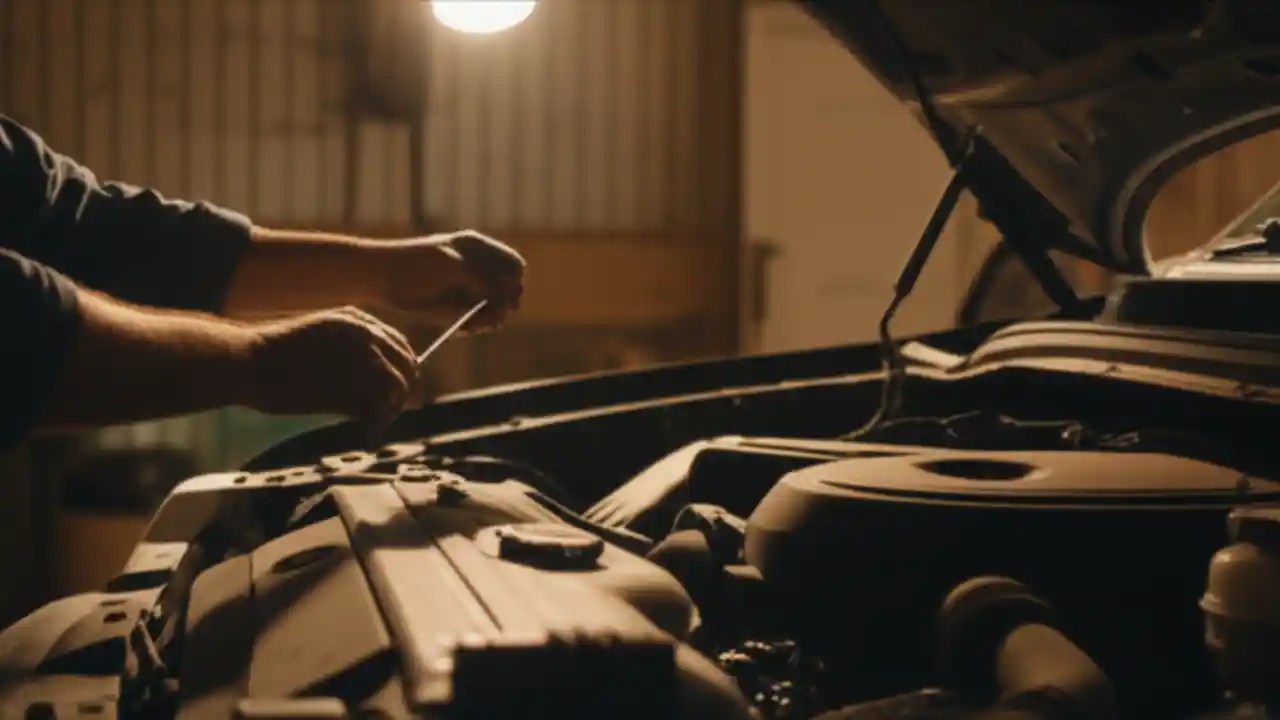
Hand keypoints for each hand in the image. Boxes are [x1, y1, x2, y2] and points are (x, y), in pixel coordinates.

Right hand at [245, 306, 421, 427]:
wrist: (249, 361)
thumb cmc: (277, 355)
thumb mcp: (323, 339)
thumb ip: (353, 355)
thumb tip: (380, 382)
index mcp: (359, 322)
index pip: (402, 348)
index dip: (404, 372)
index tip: (399, 393)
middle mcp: (367, 337)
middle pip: (407, 369)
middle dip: (402, 394)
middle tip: (387, 415)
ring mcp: (361, 360)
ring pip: (396, 390)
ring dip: (389, 411)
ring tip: (372, 424)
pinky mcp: (350, 386)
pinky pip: (377, 410)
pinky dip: (376, 424)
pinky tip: (365, 432)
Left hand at [376, 230, 524, 339]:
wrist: (382, 279)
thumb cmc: (417, 264)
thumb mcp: (454, 266)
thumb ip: (485, 279)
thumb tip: (511, 295)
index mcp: (479, 249)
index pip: (514, 266)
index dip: (513, 280)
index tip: (502, 292)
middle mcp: (478, 270)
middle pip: (510, 289)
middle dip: (505, 302)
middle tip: (493, 312)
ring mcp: (468, 291)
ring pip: (497, 309)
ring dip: (493, 317)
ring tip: (476, 322)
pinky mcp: (456, 310)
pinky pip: (479, 322)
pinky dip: (477, 326)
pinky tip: (465, 327)